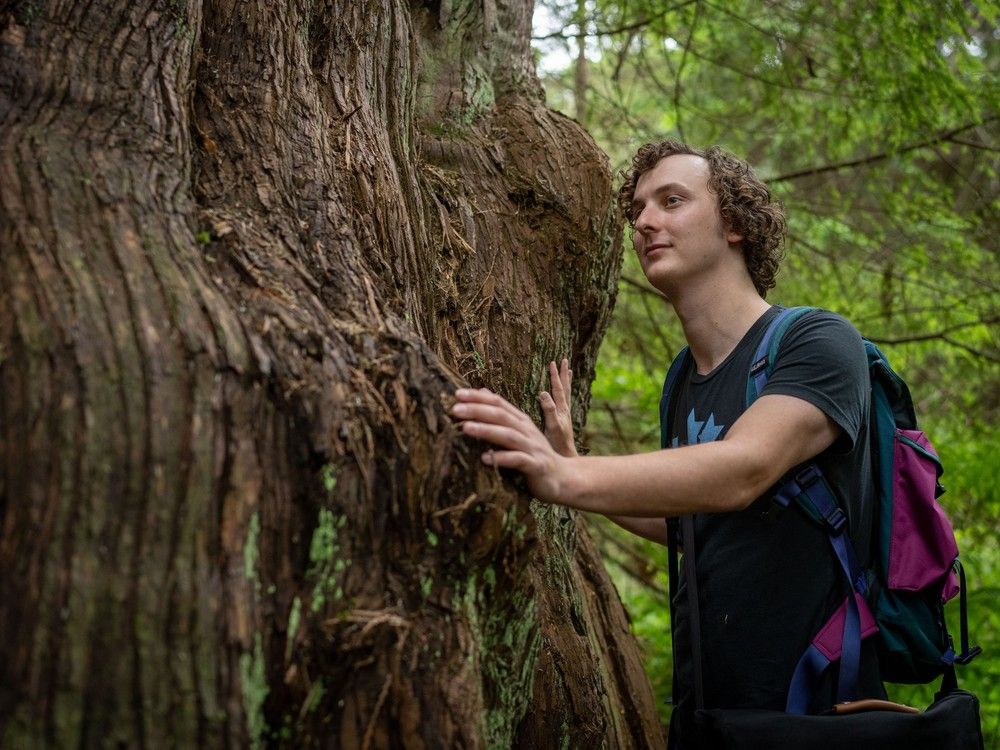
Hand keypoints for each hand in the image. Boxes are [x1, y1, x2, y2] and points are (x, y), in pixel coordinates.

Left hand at [451, 387, 568, 503]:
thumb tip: (482, 391)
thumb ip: (502, 413)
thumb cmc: (534, 455)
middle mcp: (526, 430)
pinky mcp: (536, 465)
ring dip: (486, 430)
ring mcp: (532, 447)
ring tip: (466, 428)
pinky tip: (485, 458)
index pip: (498, 403)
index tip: (457, 394)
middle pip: (501, 416)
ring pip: (508, 435)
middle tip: (455, 409)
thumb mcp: (519, 432)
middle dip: (478, 410)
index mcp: (521, 421)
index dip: (479, 397)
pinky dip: (502, 458)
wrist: (562, 478)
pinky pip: (518, 460)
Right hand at [539, 358, 577, 457]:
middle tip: (564, 360)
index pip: (558, 389)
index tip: (553, 363)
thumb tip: (543, 392)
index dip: (555, 376)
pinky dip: (564, 393)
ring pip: (566, 394)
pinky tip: (562, 393)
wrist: (566, 456)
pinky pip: (564, 401)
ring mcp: (565, 415)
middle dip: (563, 374)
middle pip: (565, 388)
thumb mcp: (551, 426)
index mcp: (561, 410)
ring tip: (569, 371)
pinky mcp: (563, 420)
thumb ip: (549, 410)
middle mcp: (565, 410)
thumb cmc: (557, 444)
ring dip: (566, 381)